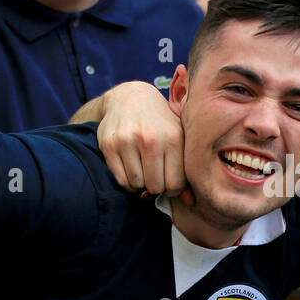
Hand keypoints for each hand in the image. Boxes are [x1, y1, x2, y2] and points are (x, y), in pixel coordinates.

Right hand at [95, 80, 188, 199]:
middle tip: (155, 175)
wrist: (129, 97)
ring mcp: (127, 141)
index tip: (170, 182)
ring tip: (143, 170)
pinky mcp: (109, 145)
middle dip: (157, 186)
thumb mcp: (178, 138)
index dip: (173, 189)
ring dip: (140, 183)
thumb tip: (189, 202)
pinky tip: (131, 168)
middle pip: (155, 186)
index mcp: (173, 138)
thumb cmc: (160, 122)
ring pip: (136, 184)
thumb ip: (186, 169)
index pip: (175, 184)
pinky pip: (120, 179)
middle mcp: (150, 139)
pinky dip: (126, 180)